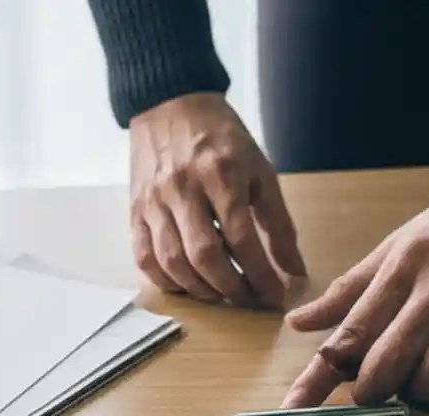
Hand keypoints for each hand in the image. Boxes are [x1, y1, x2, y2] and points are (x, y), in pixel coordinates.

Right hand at [128, 92, 305, 307]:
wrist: (169, 103)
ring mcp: (154, 200)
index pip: (242, 237)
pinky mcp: (135, 210)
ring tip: (221, 295)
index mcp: (221, 173)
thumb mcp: (259, 169)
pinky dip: (166, 280)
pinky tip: (186, 284)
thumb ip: (277, 221)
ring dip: (199, 289)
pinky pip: (144, 256)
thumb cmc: (220, 138)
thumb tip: (293, 271)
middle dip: (230, 287)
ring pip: (172, 261)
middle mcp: (183, 188)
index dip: (261, 274)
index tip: (275, 295)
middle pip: (205, 254)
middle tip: (248, 299)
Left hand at [282, 166, 428, 411]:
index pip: (353, 328)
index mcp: (403, 262)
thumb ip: (352, 288)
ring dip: (420, 395)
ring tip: (417, 392)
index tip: (297, 404)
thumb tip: (300, 322)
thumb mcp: (402, 242)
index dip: (320, 373)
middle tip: (369, 399)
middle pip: (391, 355)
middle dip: (372, 391)